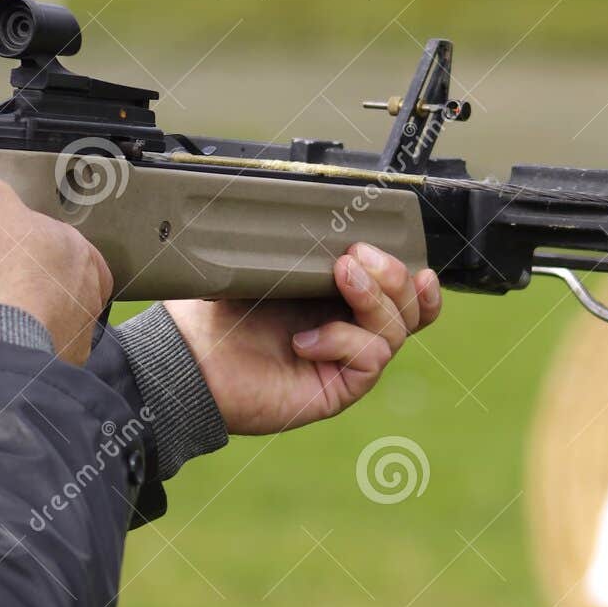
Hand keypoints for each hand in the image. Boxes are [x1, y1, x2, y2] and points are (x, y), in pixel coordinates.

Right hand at [0, 163, 113, 365]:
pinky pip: (24, 353)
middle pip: (38, 277)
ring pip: (35, 317)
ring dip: (7, 316)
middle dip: (7, 278)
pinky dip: (3, 347)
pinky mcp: (51, 370)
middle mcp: (87, 296)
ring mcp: (74, 338)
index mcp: (80, 251)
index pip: (38, 233)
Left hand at [162, 243, 440, 434]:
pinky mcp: (338, 390)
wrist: (190, 357)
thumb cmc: (220, 311)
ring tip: (340, 277)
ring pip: (396, 331)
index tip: (410, 256)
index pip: (402, 293)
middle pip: (410, 309)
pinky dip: (343, 340)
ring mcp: (346, 361)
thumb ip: (305, 247)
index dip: (417, 279)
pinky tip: (304, 340)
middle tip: (355, 256)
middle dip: (394, 276)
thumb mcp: (268, 264)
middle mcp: (351, 330)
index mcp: (341, 300)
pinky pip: (370, 358)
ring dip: (374, 298)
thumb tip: (334, 217)